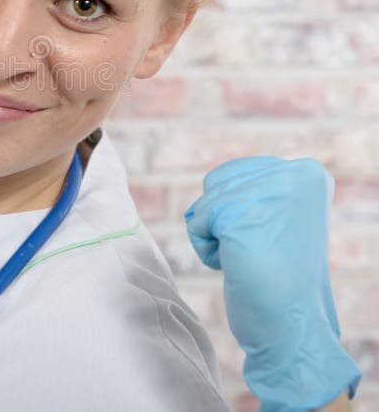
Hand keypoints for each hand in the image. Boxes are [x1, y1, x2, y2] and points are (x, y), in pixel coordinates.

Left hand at [184, 156, 361, 411]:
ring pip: (206, 200)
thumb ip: (250, 192)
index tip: (271, 237)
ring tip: (248, 256)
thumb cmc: (281, 278)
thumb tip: (192, 208)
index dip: (239, 209)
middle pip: (219, 181)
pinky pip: (197, 221)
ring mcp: (264, 191)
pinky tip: (235, 264)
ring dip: (214, 233)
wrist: (291, 326)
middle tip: (258, 250)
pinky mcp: (236, 213)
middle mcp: (291, 173)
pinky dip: (205, 247)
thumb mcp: (276, 220)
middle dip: (224, 219)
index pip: (240, 171)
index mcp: (307, 173)